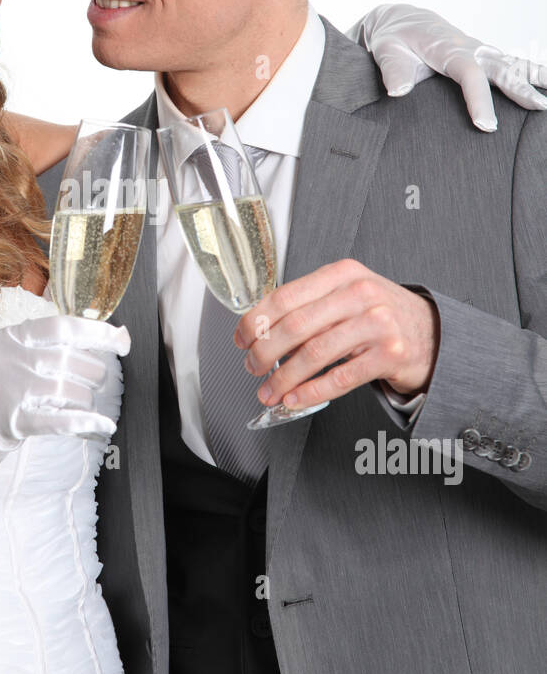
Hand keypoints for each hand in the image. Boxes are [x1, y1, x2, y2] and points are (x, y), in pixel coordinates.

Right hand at [0, 314, 130, 471]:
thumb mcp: (14, 360)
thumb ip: (50, 348)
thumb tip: (109, 338)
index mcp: (11, 337)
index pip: (63, 326)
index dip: (98, 333)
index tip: (122, 341)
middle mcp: (8, 358)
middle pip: (70, 360)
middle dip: (94, 374)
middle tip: (97, 384)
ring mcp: (6, 389)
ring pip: (68, 390)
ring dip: (87, 401)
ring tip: (86, 406)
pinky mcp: (9, 421)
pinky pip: (59, 420)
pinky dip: (86, 423)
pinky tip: (102, 426)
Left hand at [233, 260, 439, 410]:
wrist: (433, 332)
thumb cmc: (380, 314)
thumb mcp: (348, 293)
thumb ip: (310, 304)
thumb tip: (261, 329)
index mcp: (342, 274)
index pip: (286, 296)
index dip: (256, 320)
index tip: (241, 338)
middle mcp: (360, 294)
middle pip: (296, 326)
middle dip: (264, 352)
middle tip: (251, 368)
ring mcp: (377, 324)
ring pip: (314, 354)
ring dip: (283, 377)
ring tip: (268, 391)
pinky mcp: (389, 355)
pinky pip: (341, 378)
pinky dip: (312, 392)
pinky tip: (295, 399)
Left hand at [356, 3, 546, 129]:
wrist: (405, 21)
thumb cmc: (395, 38)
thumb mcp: (386, 50)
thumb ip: (393, 70)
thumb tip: (399, 91)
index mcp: (447, 48)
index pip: (469, 74)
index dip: (479, 100)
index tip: (486, 126)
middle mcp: (470, 47)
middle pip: (500, 69)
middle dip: (520, 89)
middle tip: (539, 108)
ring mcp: (481, 51)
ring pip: (514, 64)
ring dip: (536, 77)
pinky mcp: (485, 56)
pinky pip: (513, 64)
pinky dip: (532, 72)